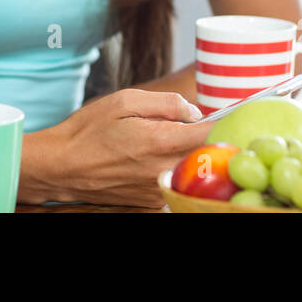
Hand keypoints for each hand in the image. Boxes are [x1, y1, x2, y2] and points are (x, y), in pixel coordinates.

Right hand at [20, 89, 213, 207]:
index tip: (239, 112)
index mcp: (160, 141)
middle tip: (218, 123)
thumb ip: (166, 103)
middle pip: (209, 157)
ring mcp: (158, 189)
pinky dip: (180, 170)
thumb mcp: (124, 101)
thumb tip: (195, 111)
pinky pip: (178, 183)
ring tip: (187, 140)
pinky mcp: (151, 200)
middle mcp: (163, 170)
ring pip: (195, 173)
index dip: (229, 122)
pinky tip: (166, 157)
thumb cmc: (89, 130)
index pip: (211, 134)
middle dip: (216, 139)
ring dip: (199, 157)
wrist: (62, 167)